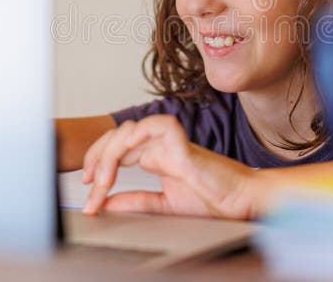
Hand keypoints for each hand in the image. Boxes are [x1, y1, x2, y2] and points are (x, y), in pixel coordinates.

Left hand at [81, 115, 262, 218]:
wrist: (241, 203)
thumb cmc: (213, 200)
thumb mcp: (163, 206)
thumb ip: (136, 202)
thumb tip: (105, 204)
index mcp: (155, 156)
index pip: (116, 148)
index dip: (97, 163)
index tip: (90, 191)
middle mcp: (160, 146)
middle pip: (116, 136)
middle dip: (95, 158)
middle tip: (90, 186)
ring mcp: (171, 143)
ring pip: (129, 130)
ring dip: (110, 154)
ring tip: (103, 181)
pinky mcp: (184, 145)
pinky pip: (158, 125)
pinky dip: (137, 134)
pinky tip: (125, 155)